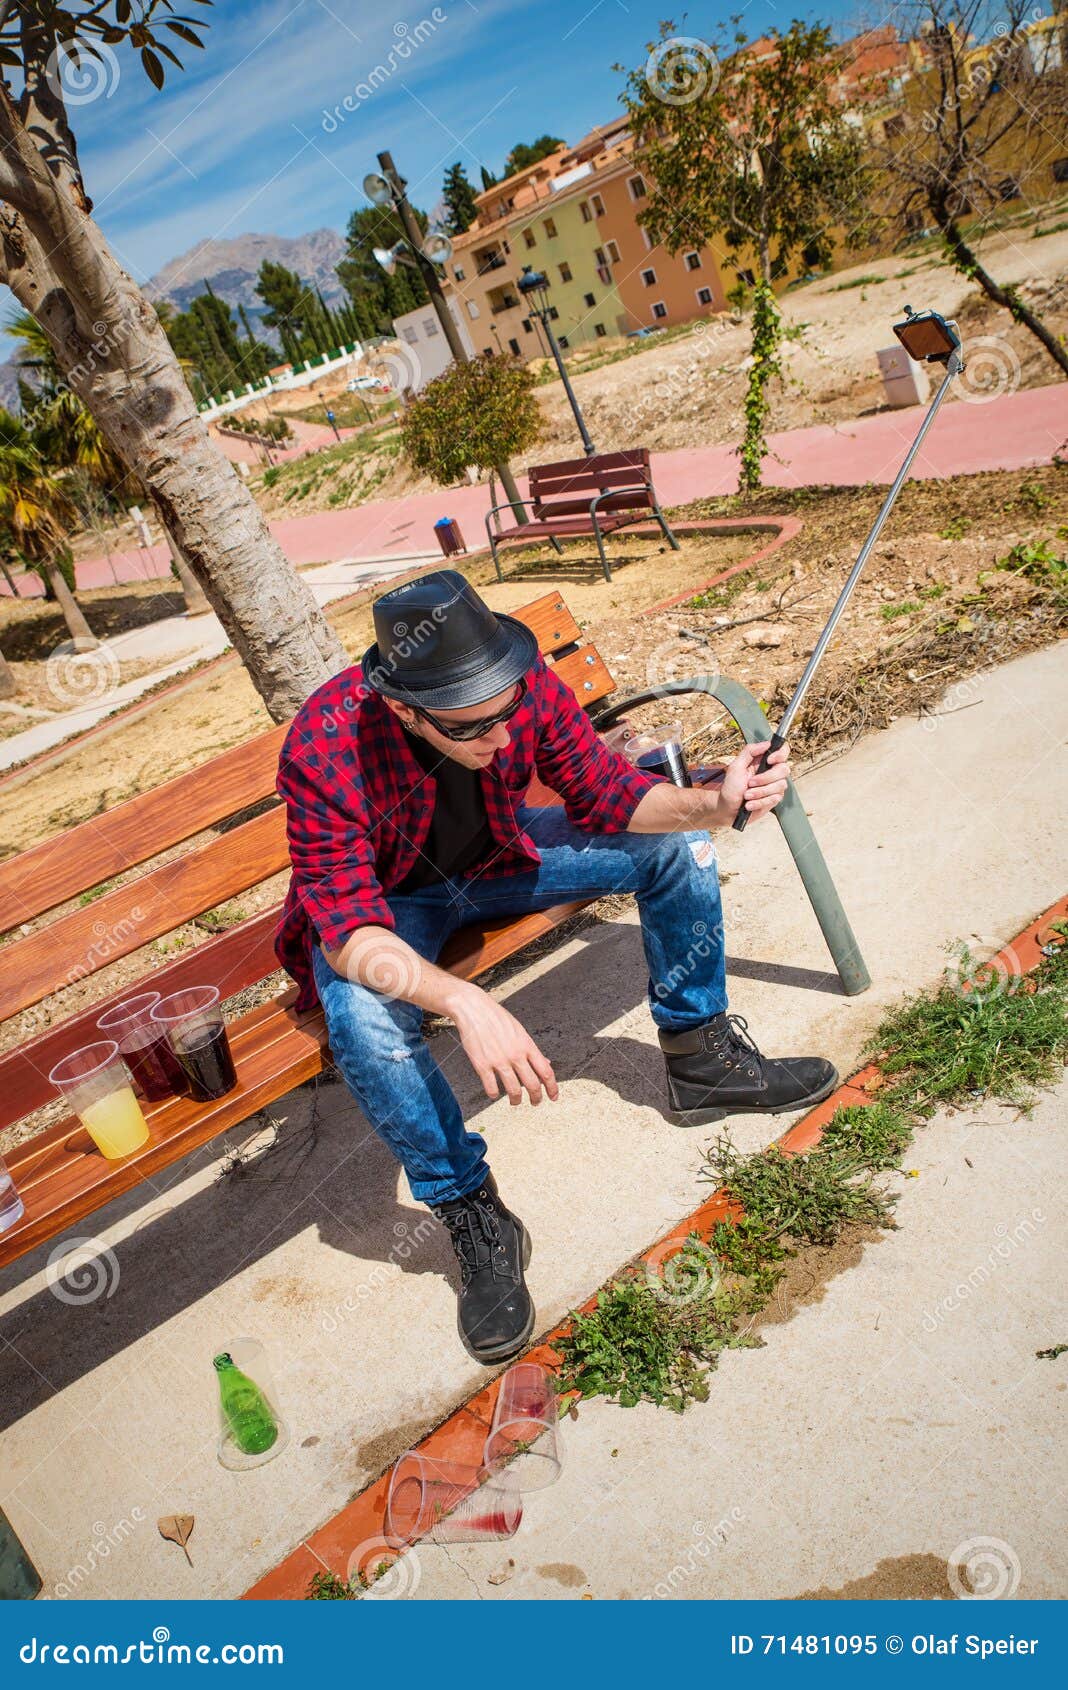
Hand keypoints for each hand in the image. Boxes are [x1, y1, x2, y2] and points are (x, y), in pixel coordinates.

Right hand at [449, 984, 558, 1106]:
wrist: (473, 1009)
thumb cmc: (497, 1018)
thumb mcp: (520, 1031)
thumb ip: (532, 1050)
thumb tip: (546, 1064)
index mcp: (527, 1046)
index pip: (546, 1072)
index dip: (552, 1088)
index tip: (553, 1096)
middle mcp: (515, 1055)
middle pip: (532, 1085)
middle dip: (536, 1098)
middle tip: (535, 1102)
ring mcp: (498, 1061)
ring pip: (513, 1090)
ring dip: (516, 1100)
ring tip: (515, 1102)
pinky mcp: (482, 1065)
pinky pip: (491, 1088)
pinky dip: (494, 1095)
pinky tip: (494, 1093)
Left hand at [721, 739, 790, 823]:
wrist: (728, 808)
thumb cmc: (731, 787)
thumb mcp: (736, 766)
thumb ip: (749, 751)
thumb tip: (766, 743)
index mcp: (763, 760)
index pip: (782, 750)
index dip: (780, 754)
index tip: (769, 760)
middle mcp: (772, 771)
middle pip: (784, 769)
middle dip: (765, 778)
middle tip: (750, 783)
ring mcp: (775, 785)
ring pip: (780, 786)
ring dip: (760, 792)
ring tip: (747, 796)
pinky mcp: (774, 798)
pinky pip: (775, 799)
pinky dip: (760, 802)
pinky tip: (750, 804)